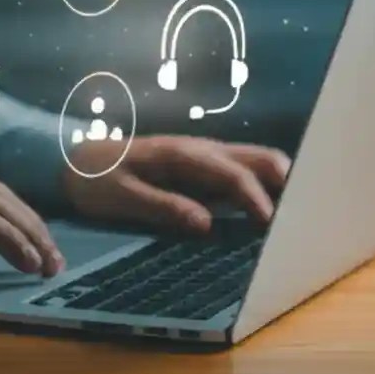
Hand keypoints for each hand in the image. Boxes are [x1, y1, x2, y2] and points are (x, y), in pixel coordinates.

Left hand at [64, 135, 290, 233]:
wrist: (73, 159)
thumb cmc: (97, 179)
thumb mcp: (122, 197)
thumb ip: (164, 207)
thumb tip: (206, 223)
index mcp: (184, 155)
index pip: (233, 173)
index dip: (255, 197)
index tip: (270, 223)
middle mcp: (202, 150)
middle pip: (258, 157)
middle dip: (286, 180)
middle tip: (302, 213)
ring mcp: (205, 157)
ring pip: (255, 161)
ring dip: (279, 182)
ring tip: (296, 213)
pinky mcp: (203, 169)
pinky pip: (242, 172)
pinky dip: (264, 186)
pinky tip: (272, 209)